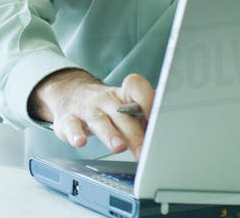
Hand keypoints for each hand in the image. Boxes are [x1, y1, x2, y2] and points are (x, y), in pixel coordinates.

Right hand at [28, 69, 154, 159]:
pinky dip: (75, 135)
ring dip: (109, 134)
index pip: (135, 87)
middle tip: (144, 152)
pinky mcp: (68, 120)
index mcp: (122, 96)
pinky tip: (80, 142)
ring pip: (99, 120)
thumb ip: (144, 118)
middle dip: (134, 134)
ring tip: (119, 147)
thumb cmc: (106, 107)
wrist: (70, 94)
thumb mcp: (124, 107)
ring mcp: (86, 109)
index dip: (147, 99)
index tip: (158, 117)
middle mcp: (105, 100)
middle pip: (121, 113)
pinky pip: (71, 126)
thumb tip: (171, 132)